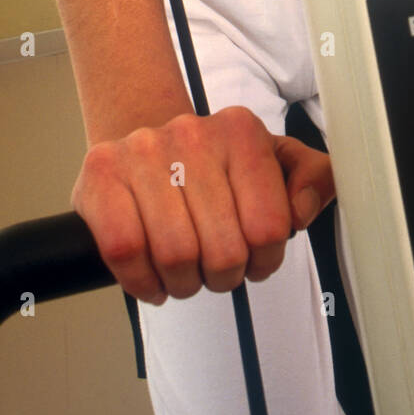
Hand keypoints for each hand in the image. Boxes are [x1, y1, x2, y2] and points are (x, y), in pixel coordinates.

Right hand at [70, 106, 334, 303]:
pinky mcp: (100, 175)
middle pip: (224, 251)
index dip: (266, 260)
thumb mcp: (273, 163)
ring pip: (176, 256)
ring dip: (184, 283)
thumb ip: (312, 178)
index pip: (269, 227)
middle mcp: (191, 133)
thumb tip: (303, 208)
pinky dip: (143, 281)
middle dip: (225, 277)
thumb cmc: (213, 167)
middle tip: (218, 269)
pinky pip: (125, 251)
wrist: (145, 144)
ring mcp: (141, 151)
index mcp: (240, 131)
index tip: (256, 257)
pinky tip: (154, 277)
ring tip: (186, 272)